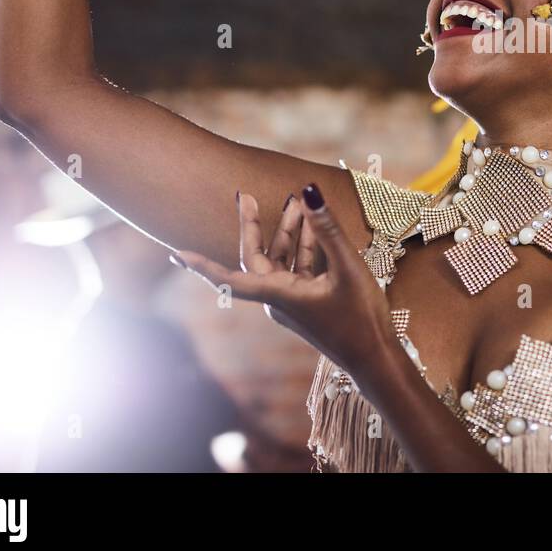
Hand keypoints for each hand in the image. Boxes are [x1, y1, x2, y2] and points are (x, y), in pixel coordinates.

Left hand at [176, 186, 396, 375]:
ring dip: (288, 233)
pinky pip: (297, 270)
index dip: (202, 266)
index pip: (230, 278)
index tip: (176, 255)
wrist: (376, 358)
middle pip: (257, 258)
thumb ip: (327, 228)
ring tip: (297, 203)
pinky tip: (314, 229)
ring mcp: (292, 302)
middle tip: (245, 195)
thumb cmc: (360, 318)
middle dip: (254, 226)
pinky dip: (303, 248)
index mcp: (278, 295)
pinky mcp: (307, 303)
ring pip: (280, 261)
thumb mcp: (347, 267)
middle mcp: (278, 300)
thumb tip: (309, 192)